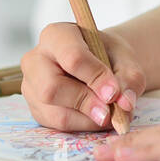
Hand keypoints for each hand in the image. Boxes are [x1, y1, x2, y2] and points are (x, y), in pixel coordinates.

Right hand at [21, 23, 144, 131]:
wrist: (100, 63)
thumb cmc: (108, 56)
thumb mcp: (125, 59)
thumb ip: (128, 78)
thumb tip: (125, 103)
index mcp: (56, 35)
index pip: (72, 57)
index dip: (94, 77)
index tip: (114, 92)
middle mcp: (36, 59)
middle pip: (52, 88)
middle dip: (85, 102)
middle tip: (110, 111)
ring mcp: (31, 86)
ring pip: (55, 112)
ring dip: (87, 119)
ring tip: (109, 115)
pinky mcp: (36, 108)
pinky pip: (57, 125)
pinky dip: (82, 125)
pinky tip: (96, 117)